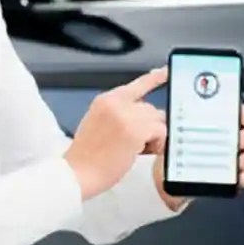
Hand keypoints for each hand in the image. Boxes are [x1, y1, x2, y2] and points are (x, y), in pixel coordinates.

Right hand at [65, 67, 168, 200]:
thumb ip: (119, 114)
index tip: (166, 71)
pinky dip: (156, 144)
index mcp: (105, 100)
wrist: (77, 173)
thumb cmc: (86, 157)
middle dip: (149, 126)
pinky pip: (160, 132)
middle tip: (136, 145)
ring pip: (157, 120)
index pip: (136, 84)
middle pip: (151, 108)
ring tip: (135, 151)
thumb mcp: (98, 124)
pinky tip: (139, 153)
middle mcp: (116, 103)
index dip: (154, 78)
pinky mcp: (136, 130)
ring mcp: (127, 115)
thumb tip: (145, 118)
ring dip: (152, 137)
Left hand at [153, 102, 243, 209]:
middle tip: (241, 140)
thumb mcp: (173, 130)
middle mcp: (235, 137)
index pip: (241, 112)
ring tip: (238, 160)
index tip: (243, 118)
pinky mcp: (239, 177)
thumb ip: (177, 120)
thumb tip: (174, 116)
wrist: (165, 181)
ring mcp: (239, 158)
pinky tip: (239, 176)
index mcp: (221, 121)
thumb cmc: (173, 149)